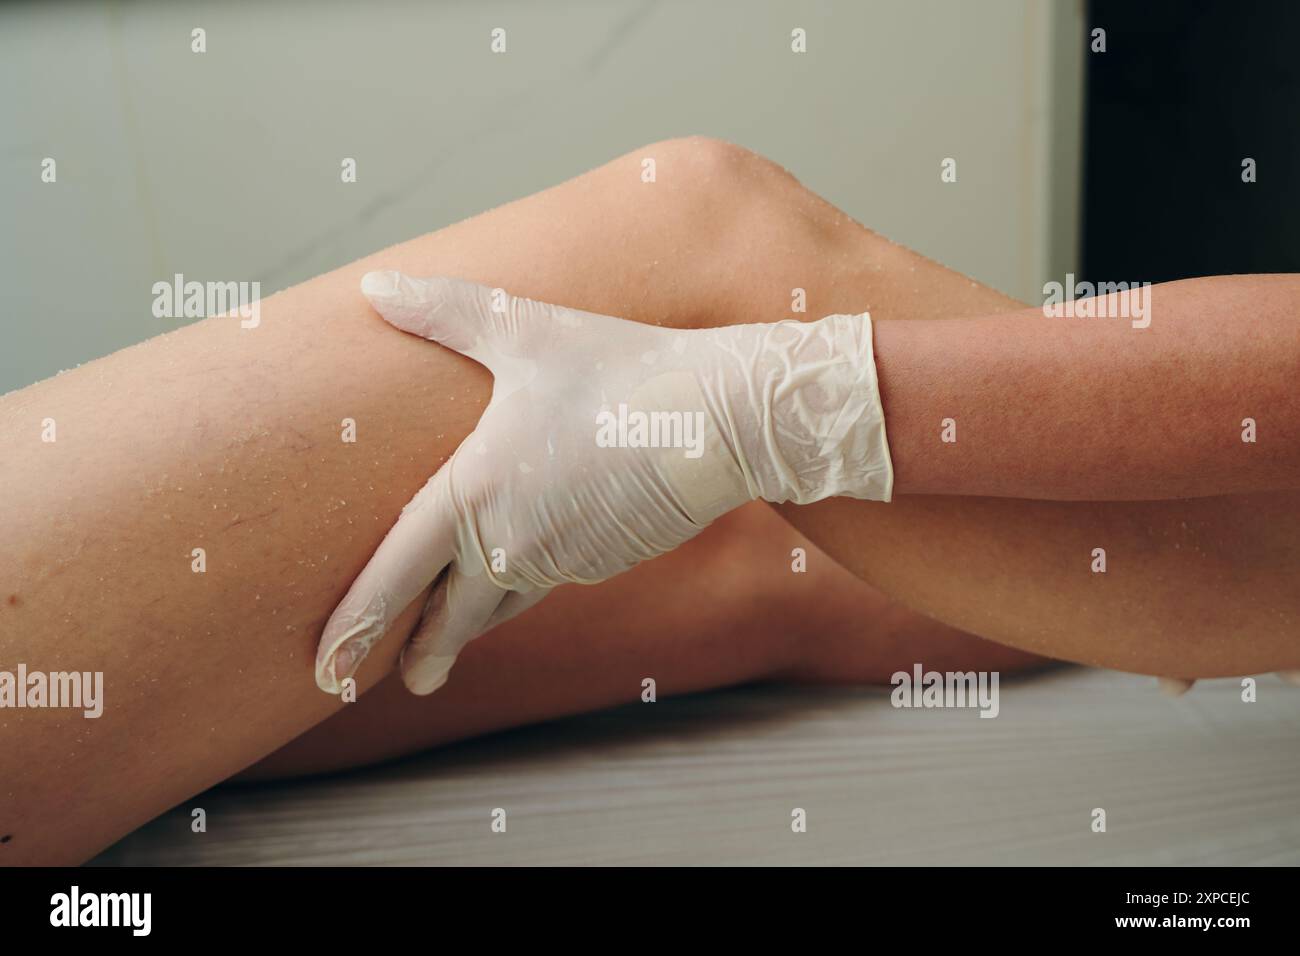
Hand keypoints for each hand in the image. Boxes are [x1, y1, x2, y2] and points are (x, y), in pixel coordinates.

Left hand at [315, 273, 891, 694]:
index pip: (399, 571)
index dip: (358, 621)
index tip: (327, 667)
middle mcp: (513, 541)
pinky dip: (510, 599)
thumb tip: (375, 283)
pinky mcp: (600, 560)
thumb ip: (445, 313)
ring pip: (494, 607)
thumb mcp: (527, 332)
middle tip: (354, 685)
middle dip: (402, 651)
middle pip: (443, 613)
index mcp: (479, 492)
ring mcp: (561, 559)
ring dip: (456, 634)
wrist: (722, 417)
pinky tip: (507, 593)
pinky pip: (540, 587)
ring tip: (430, 663)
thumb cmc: (623, 370)